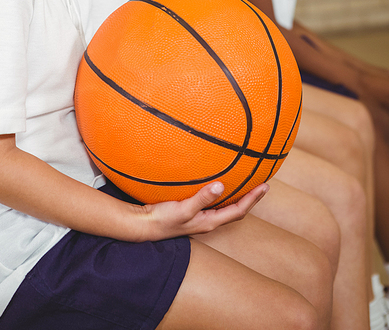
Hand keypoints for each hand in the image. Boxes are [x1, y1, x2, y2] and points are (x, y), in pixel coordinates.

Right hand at [135, 181, 268, 241]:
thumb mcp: (184, 208)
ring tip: (248, 185)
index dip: (253, 199)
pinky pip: (215, 203)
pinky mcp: (194, 212)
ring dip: (240, 197)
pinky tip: (222, 186)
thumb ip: (202, 198)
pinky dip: (224, 195)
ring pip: (227, 207)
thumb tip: (221, 186)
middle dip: (251, 198)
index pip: (238, 211)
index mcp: (210, 221)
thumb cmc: (163, 219)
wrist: (145, 225)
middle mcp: (209, 221)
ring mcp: (202, 217)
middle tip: (263, 185)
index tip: (264, 186)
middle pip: (237, 210)